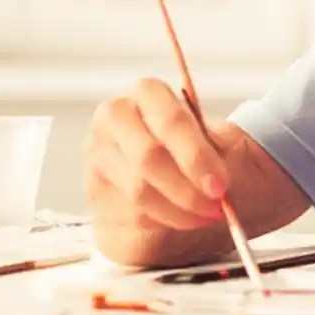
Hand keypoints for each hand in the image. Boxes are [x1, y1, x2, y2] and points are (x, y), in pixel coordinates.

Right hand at [84, 77, 230, 232]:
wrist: (178, 166)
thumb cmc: (201, 145)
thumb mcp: (218, 138)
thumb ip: (218, 152)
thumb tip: (216, 179)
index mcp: (147, 92)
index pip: (170, 121)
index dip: (196, 157)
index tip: (219, 185)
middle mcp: (113, 117)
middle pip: (148, 158)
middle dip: (187, 189)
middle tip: (216, 206)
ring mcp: (98, 154)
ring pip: (138, 191)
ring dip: (179, 210)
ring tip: (207, 215)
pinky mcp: (95, 189)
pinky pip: (130, 213)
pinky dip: (163, 221)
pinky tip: (184, 218)